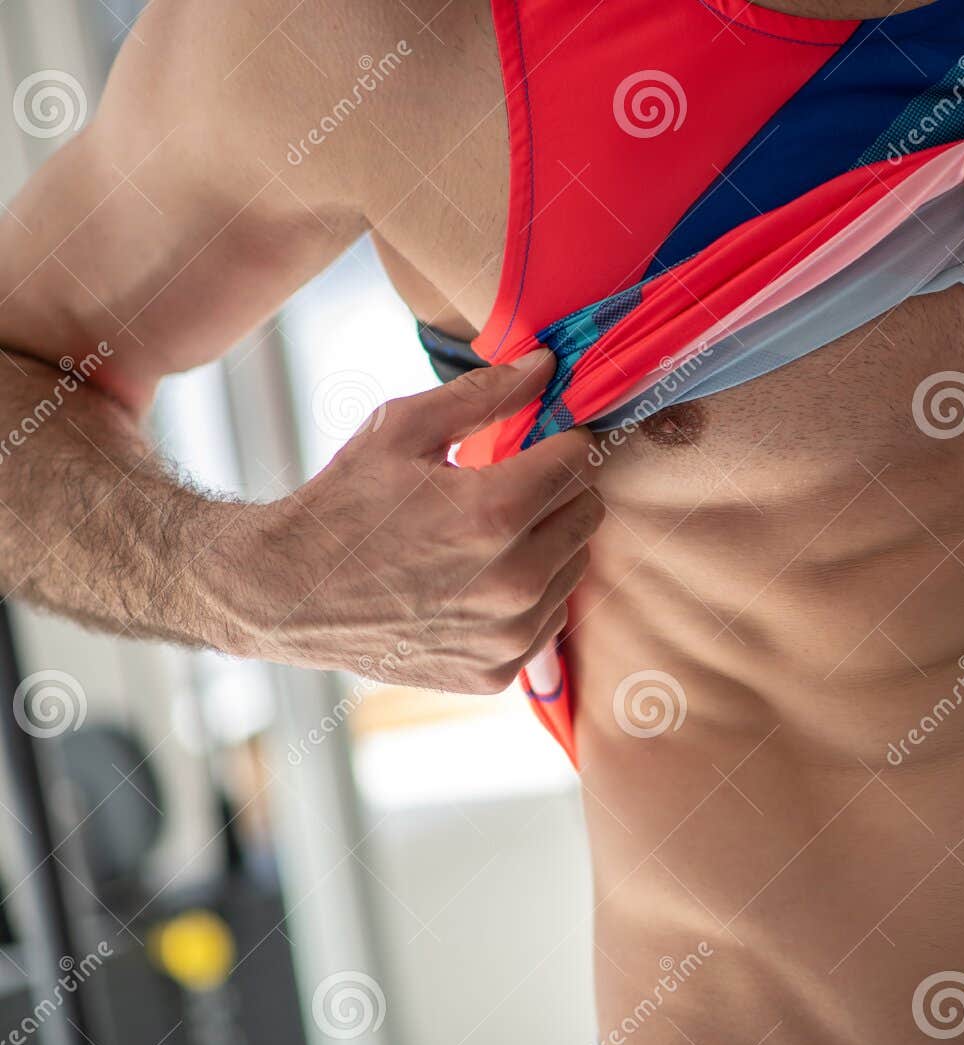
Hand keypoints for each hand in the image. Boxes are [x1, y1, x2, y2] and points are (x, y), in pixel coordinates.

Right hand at [231, 350, 603, 693]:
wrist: (286, 594)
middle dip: (559, 490)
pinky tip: (480, 580)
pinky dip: (529, 597)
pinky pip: (549, 619)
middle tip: (512, 485)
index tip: (542, 439)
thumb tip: (547, 365)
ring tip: (487, 536)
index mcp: (495, 513)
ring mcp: (508, 634)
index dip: (562, 440)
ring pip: (575, 568)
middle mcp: (514, 581)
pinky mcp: (497, 671)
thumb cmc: (343, 504)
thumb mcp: (401, 429)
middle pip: (588, 514)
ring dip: (547, 544)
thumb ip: (483, 394)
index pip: (579, 460)